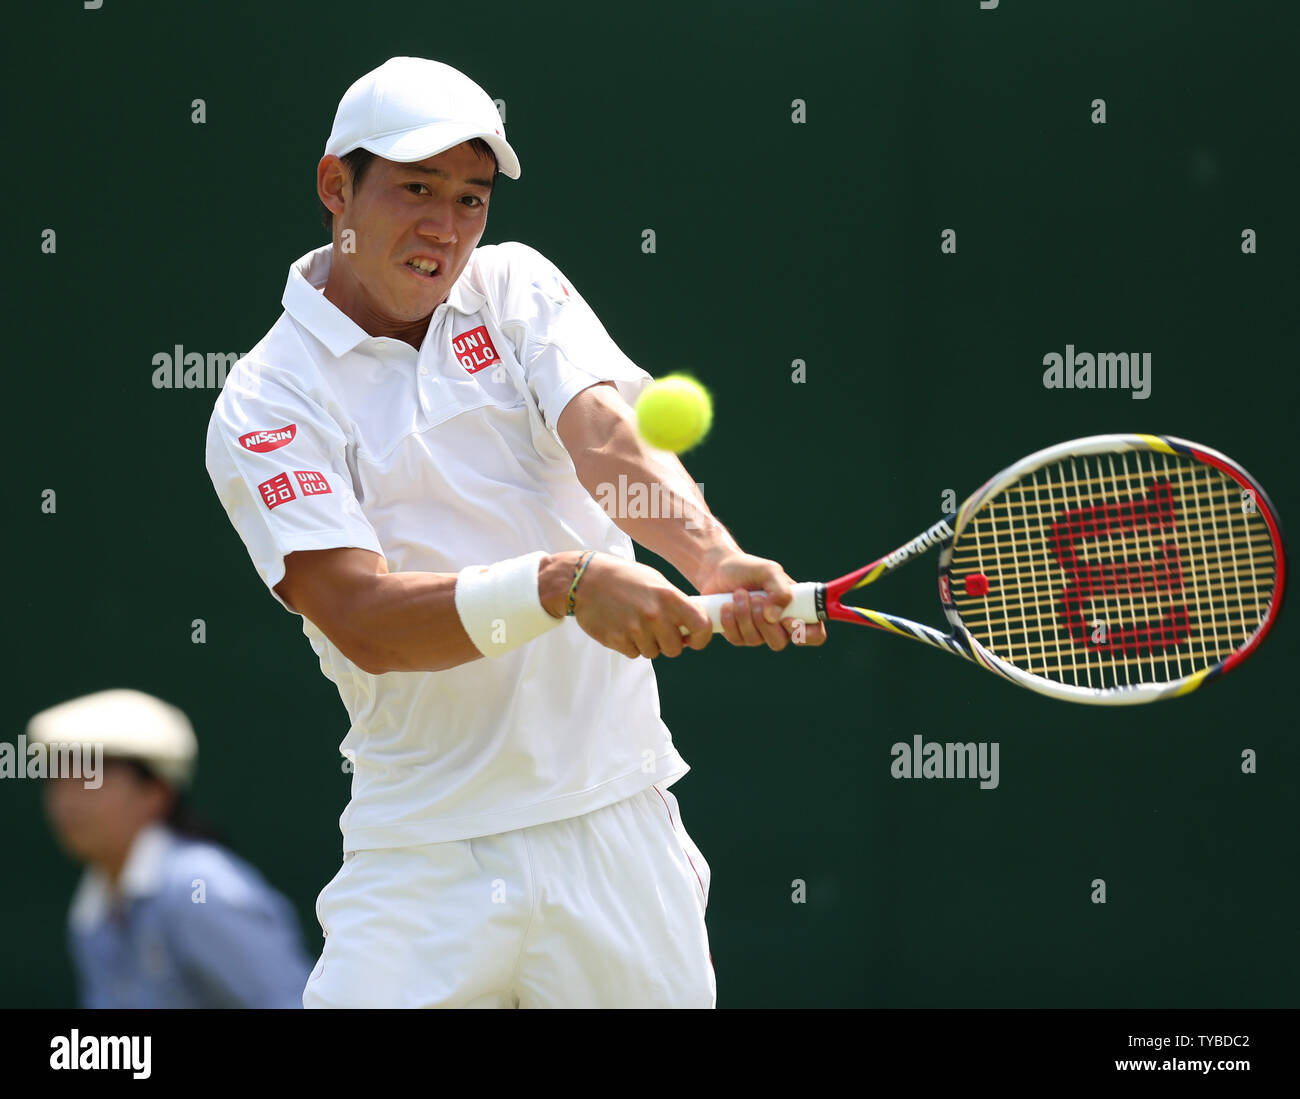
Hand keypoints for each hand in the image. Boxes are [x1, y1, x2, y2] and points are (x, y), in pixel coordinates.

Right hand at [541, 552, 712, 659]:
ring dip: (646, 644)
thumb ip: (675, 603)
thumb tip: (692, 625)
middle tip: (656, 630)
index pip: (701, 625)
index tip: (694, 640)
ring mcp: (635, 629)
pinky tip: (621, 626)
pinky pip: (634, 653)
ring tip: (633, 623)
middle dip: (668, 643)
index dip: (701, 638)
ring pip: (653, 653)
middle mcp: (655, 614)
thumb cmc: (623, 578)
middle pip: (675, 649)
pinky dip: (629, 645)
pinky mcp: (618, 640)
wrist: (585, 580)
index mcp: (669, 596)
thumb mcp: (655, 581)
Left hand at [693, 550, 828, 650]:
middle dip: (763, 621)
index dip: (806, 634)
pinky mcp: (738, 635)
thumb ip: (780, 590)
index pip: (814, 635)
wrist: (719, 569)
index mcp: (797, 610)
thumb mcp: (769, 571)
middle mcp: (780, 625)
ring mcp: (759, 633)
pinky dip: (730, 621)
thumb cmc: (749, 569)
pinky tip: (727, 605)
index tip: (788, 619)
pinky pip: (737, 639)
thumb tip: (773, 617)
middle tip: (755, 597)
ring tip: (739, 593)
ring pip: (755, 640)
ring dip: (744, 615)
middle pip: (779, 642)